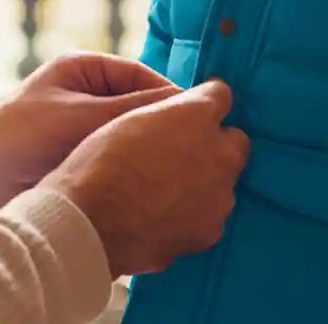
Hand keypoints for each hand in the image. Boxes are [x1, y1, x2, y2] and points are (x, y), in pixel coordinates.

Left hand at [0, 53, 179, 227]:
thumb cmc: (14, 136)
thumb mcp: (77, 118)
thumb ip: (130, 110)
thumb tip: (188, 104)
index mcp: (88, 69)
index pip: (148, 80)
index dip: (175, 104)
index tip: (204, 127)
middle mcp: (91, 94)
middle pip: (144, 112)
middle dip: (165, 133)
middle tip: (196, 156)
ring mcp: (87, 127)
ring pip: (134, 140)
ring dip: (151, 156)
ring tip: (178, 175)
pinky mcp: (82, 157)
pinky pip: (119, 162)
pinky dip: (134, 174)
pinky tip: (153, 190)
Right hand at [40, 79, 249, 276]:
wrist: (92, 222)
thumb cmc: (100, 162)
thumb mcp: (127, 118)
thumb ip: (166, 115)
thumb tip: (182, 116)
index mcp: (198, 115)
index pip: (221, 95)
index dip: (203, 103)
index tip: (190, 112)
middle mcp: (221, 152)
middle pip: (235, 142)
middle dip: (215, 145)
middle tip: (180, 154)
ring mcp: (220, 196)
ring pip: (223, 183)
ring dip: (204, 182)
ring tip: (166, 192)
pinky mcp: (210, 231)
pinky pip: (207, 216)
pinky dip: (192, 216)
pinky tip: (163, 218)